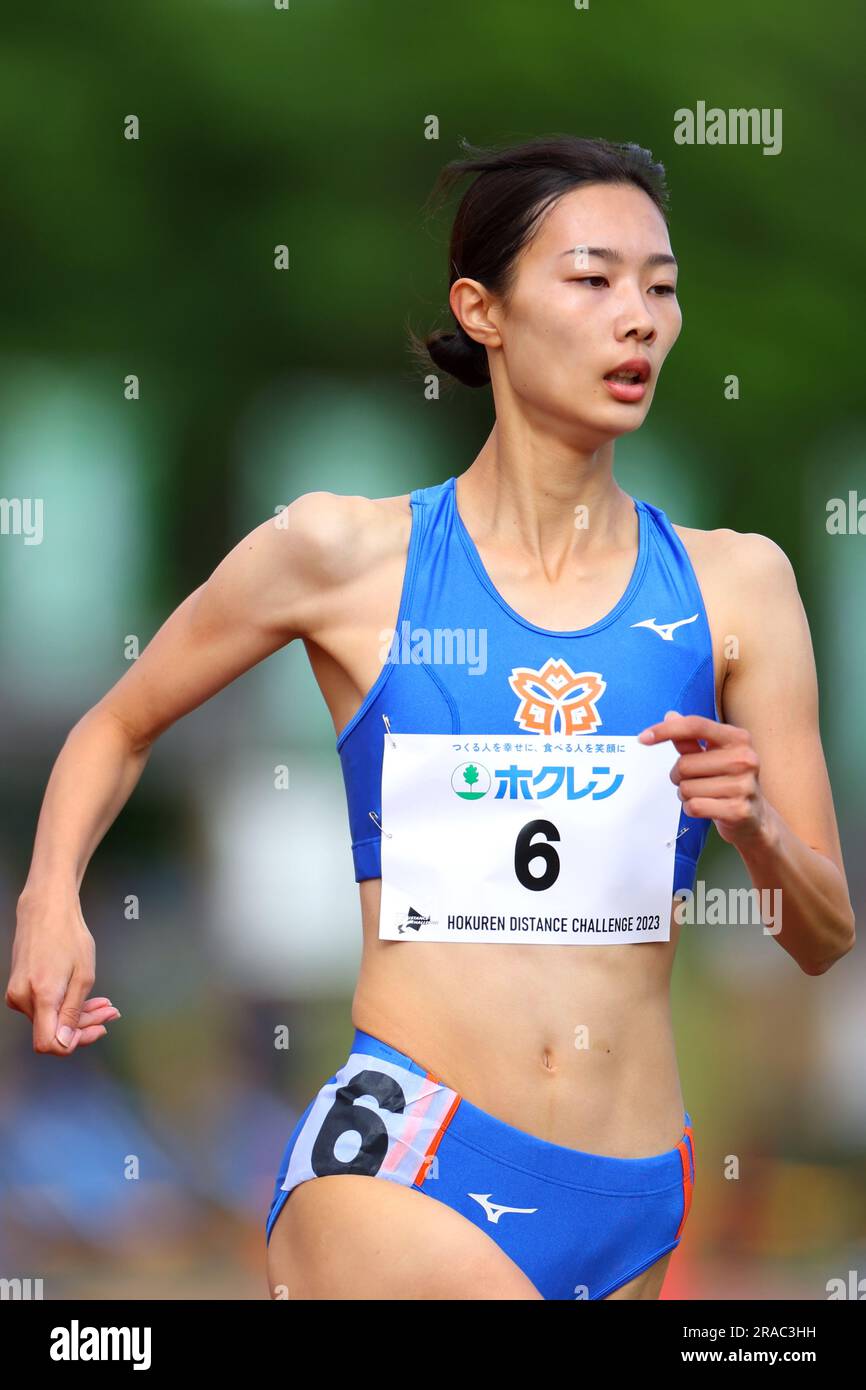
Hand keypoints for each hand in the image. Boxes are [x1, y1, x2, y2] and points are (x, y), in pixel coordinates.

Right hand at [6, 892, 121, 1055]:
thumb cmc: (68, 936)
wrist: (46, 911)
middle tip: (110, 1011)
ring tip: (103, 1003)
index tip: (98, 1029)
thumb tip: (65, 1044)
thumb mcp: (84, 975)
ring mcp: (18, 994)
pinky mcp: (19, 989)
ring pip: (50, 1020)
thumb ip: (74, 1013)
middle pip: (53, 1031)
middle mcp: (23, 999)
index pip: (49, 1043)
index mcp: (41, 995)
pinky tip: (84, 997)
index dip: (75, 1043)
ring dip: (78, 1015)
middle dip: (85, 1025)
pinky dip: (65, 1006)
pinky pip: (44, 1008)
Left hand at [638, 710, 769, 848]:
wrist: (755, 818)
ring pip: (686, 788)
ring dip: (686, 794)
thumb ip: (690, 739)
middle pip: (683, 764)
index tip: (643, 737)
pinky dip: (692, 809)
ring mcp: (744, 785)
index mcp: (738, 738)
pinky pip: (694, 806)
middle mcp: (745, 758)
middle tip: (695, 781)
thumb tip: (670, 715)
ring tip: (705, 795)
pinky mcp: (738, 809)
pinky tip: (708, 808)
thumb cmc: (729, 782)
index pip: (695, 726)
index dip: (665, 730)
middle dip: (679, 776)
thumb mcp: (713, 756)